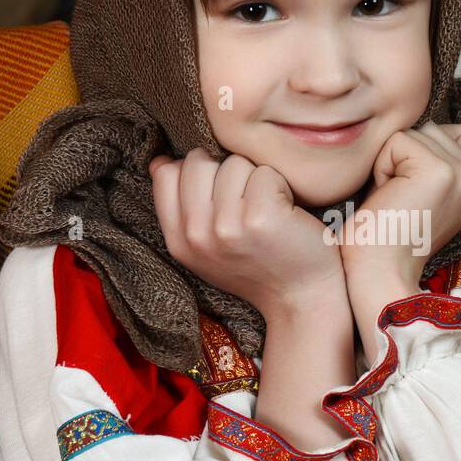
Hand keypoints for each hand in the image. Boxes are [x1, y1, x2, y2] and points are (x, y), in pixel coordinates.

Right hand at [148, 147, 346, 319]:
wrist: (300, 299)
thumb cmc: (258, 268)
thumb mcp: (205, 249)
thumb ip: (180, 209)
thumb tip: (160, 162)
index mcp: (179, 241)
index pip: (166, 174)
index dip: (195, 172)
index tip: (219, 192)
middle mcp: (197, 234)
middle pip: (198, 162)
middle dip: (226, 172)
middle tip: (247, 202)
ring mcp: (227, 226)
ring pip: (234, 163)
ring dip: (256, 179)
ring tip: (267, 210)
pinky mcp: (260, 218)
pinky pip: (264, 172)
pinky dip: (280, 185)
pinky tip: (285, 212)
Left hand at [340, 121, 460, 288]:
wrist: (382, 271)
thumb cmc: (389, 236)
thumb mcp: (425, 195)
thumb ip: (437, 162)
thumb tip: (421, 128)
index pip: (458, 131)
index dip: (423, 151)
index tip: (412, 192)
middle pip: (431, 128)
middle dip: (405, 156)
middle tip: (401, 197)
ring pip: (414, 133)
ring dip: (392, 161)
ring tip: (395, 197)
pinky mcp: (439, 170)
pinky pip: (397, 140)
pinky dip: (382, 166)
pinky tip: (388, 196)